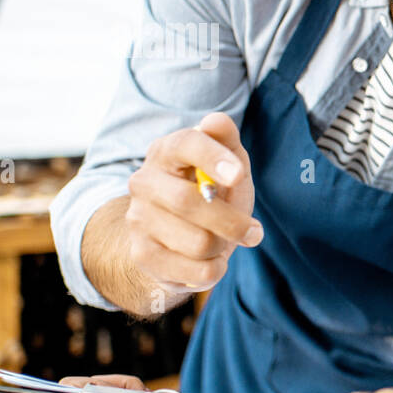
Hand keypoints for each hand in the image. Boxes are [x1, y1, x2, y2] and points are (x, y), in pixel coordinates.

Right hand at [125, 111, 261, 297]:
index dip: (213, 158)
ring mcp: (138, 219)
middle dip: (232, 222)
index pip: (185, 145)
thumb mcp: (228, 163)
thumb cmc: (211, 190)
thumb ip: (226, 141)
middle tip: (255, 231)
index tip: (238, 174)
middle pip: (188, 202)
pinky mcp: (142, 254)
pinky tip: (211, 261)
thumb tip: (216, 121)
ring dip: (224, 246)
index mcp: (167, 151)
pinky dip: (214, 270)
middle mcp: (144, 181)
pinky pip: (194, 271)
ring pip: (198, 242)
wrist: (176, 235)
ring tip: (224, 241)